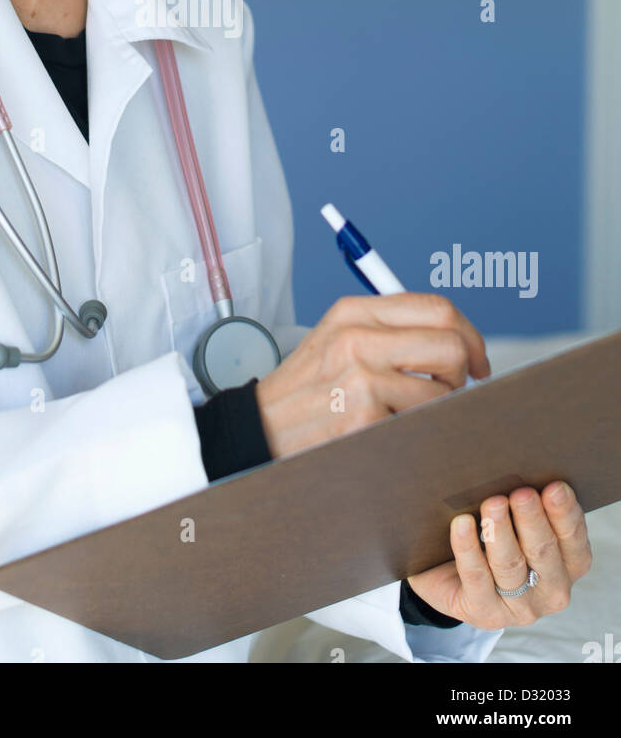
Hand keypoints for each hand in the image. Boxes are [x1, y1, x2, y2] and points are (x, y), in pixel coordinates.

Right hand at [255, 293, 490, 458]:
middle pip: (450, 344)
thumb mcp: (337, 338)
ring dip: (438, 407)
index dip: (469, 335)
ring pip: (442, 389)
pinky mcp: (363, 416)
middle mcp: (357, 338)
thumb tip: (453, 336)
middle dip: (463, 371)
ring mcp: (360, 377)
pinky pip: (421, 422)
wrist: (260, 428)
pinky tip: (389, 429)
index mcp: (354, 312)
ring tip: (409, 412)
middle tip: (449, 388)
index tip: (476, 358)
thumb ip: (388, 329)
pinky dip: (416, 429)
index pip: (436, 308)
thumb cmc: (307, 389)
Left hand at [406, 482, 591, 627]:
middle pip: (544, 552)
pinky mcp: (484, 613)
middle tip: (521, 493)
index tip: (554, 487)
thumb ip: (527, 503)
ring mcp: (519, 607)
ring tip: (492, 504)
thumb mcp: (517, 523)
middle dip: (532, 520)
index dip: (565, 514)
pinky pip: (476, 577)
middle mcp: (551, 590)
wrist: (452, 576)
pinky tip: (462, 524)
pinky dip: (468, 548)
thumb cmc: (492, 539)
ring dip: (500, 533)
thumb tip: (520, 467)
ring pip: (510, 566)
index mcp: (568, 566)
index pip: (574, 541)